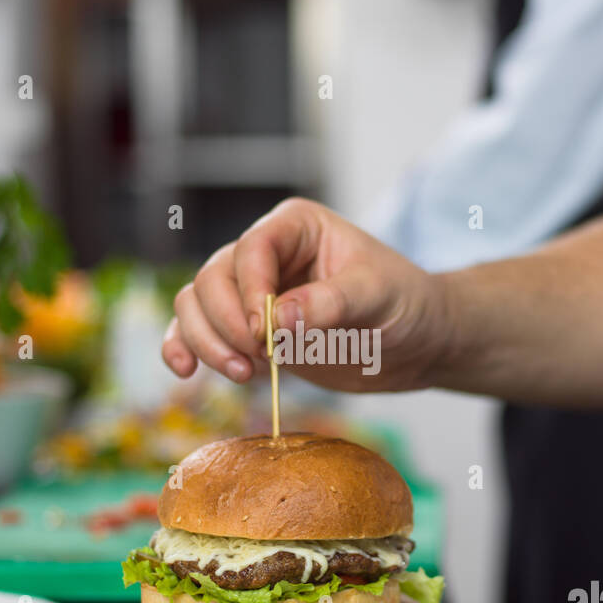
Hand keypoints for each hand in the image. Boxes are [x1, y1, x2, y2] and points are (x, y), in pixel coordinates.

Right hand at [162, 197, 448, 391]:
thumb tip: (277, 321)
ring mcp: (251, 293)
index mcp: (296, 227)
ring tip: (244, 374)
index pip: (252, 249)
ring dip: (206, 341)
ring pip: (196, 304)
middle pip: (212, 279)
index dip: (249, 291)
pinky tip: (186, 372)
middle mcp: (266, 254)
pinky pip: (197, 331)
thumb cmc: (406, 304)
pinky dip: (185, 349)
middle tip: (256, 362)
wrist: (417, 342)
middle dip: (224, 323)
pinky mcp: (246, 330)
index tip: (265, 333)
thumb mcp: (377, 297)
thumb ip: (329, 304)